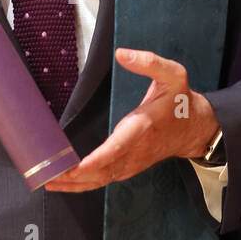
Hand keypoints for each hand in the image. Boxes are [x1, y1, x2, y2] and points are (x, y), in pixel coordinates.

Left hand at [43, 47, 218, 191]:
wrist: (195, 128)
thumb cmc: (180, 101)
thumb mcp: (173, 74)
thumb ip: (149, 62)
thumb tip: (122, 54)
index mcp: (142, 127)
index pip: (118, 147)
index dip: (97, 159)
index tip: (77, 166)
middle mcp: (135, 150)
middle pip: (102, 169)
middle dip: (74, 176)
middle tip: (45, 174)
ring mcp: (131, 163)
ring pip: (100, 179)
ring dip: (73, 184)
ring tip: (46, 180)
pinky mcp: (127, 168)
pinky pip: (103, 180)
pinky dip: (82, 185)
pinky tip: (63, 184)